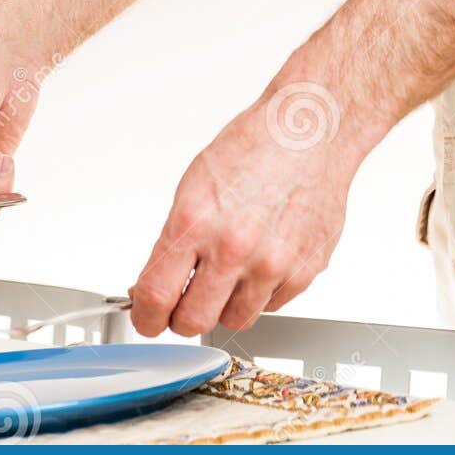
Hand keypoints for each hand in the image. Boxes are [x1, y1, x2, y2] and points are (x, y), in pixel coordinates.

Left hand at [130, 82, 352, 337]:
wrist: (308, 132)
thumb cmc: (253, 148)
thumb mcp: (193, 186)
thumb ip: (175, 240)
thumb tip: (158, 283)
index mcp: (196, 221)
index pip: (157, 295)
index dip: (146, 317)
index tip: (147, 318)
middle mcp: (233, 248)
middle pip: (193, 322)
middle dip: (182, 318)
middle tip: (183, 302)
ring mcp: (271, 264)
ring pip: (234, 320)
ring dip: (224, 305)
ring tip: (229, 271)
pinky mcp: (303, 272)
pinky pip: (270, 306)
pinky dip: (260, 292)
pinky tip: (261, 258)